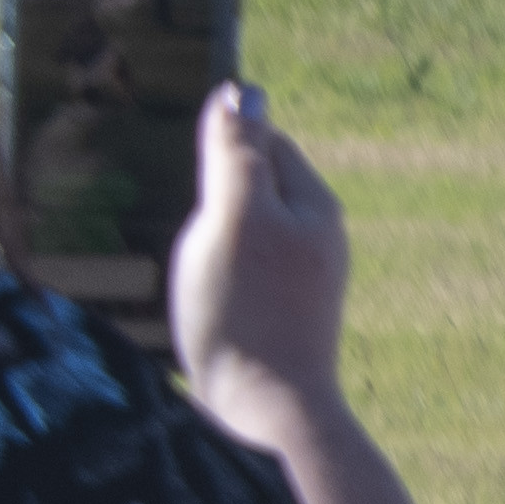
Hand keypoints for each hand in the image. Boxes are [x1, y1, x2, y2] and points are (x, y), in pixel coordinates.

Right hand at [170, 82, 350, 452]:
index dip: (220, 147)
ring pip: (243, 229)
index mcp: (314, 206)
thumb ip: (236, 154)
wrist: (267, 412)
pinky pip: (240, 271)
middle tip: (188, 226)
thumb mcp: (233, 217)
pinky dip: (212, 271)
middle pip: (254, 185)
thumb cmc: (246, 308)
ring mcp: (301, 280)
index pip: (264, 141)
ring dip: (209, 234)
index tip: (186, 172)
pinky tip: (198, 296)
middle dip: (215, 190)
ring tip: (192, 266)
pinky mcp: (279, 316)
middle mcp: (318, 239)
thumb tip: (241, 91)